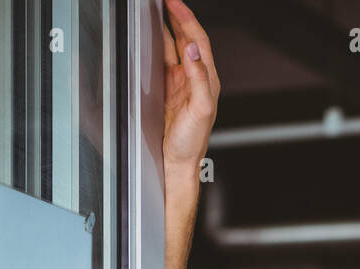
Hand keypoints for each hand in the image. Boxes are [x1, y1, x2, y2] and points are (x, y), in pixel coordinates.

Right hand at [162, 0, 218, 176]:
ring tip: (159, 9)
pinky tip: (152, 35)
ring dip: (168, 27)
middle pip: (187, 38)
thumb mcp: (200, 109)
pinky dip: (158, 44)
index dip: (187, 18)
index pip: (198, 40)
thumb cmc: (192, 142)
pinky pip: (164, 59)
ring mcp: (181, 83)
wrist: (177, 161)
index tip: (174, 1)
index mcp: (207, 80)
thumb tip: (192, 50)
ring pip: (174, 47)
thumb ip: (199, 78)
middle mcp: (196, 79)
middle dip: (178, 16)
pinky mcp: (168, 89)